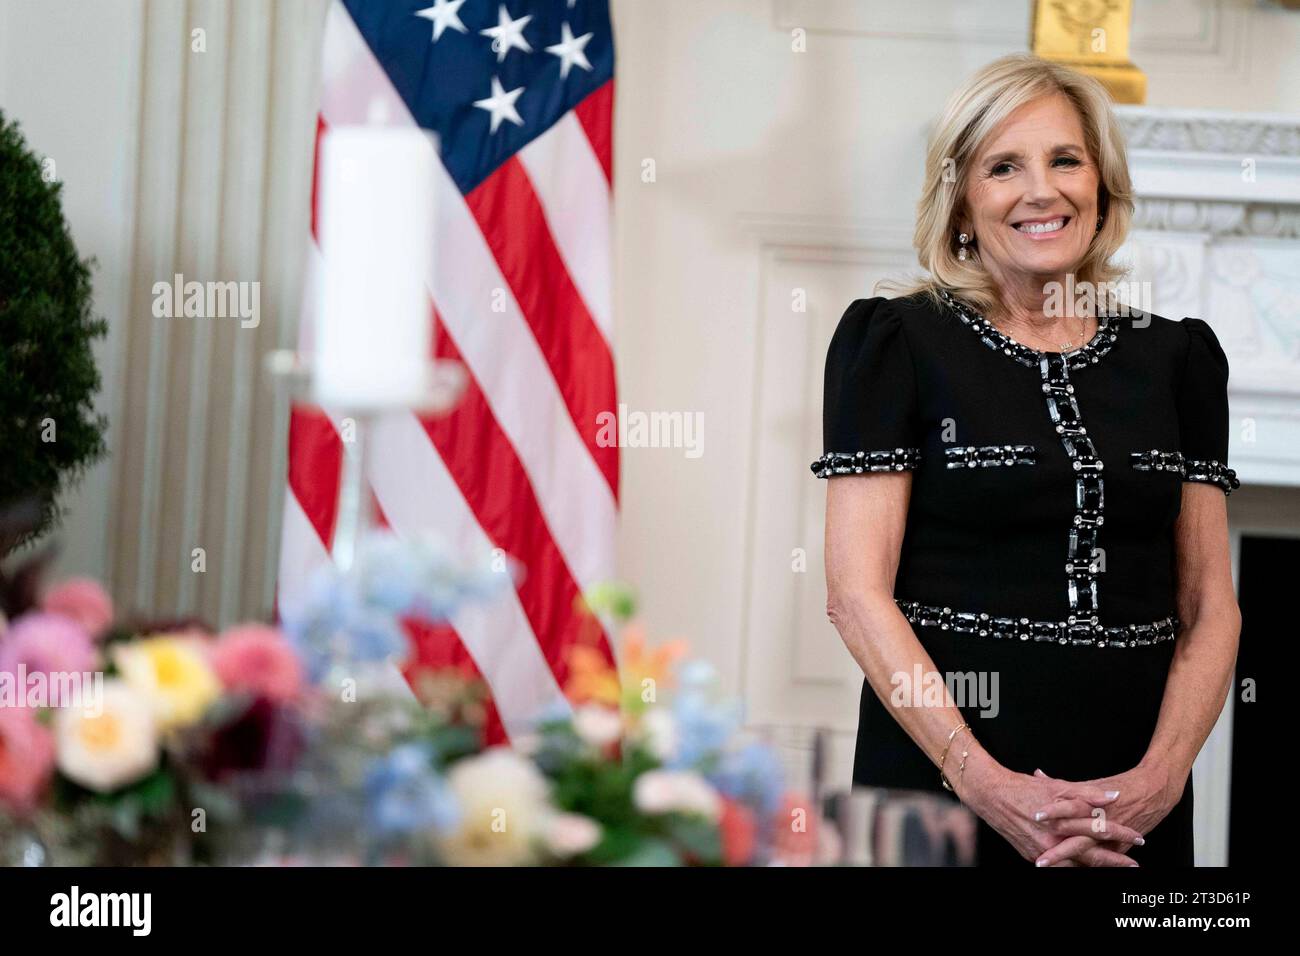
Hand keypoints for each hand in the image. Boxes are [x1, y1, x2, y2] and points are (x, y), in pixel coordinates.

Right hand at [958, 751, 1142, 865]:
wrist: (991, 796)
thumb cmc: (1023, 788)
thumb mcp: (1057, 786)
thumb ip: (1087, 792)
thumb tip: (1113, 795)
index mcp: (1062, 822)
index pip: (1100, 830)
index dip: (1122, 834)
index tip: (1139, 837)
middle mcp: (1054, 842)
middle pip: (1092, 857)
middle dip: (1115, 861)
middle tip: (1135, 864)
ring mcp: (1043, 853)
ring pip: (1077, 866)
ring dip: (1097, 868)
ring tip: (1115, 868)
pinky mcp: (1034, 857)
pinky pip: (1062, 866)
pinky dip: (1077, 867)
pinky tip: (1086, 866)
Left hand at [1030, 763, 1182, 866]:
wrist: (1154, 789)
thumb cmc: (1122, 786)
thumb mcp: (1090, 783)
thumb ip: (1062, 785)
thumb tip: (1039, 775)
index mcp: (1092, 802)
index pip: (1069, 806)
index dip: (1053, 812)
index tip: (1036, 816)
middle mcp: (1100, 821)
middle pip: (1077, 837)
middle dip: (1058, 851)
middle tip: (1041, 860)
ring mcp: (1110, 837)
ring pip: (1088, 854)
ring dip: (1070, 862)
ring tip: (1051, 867)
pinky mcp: (1120, 847)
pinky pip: (1104, 860)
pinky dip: (1091, 866)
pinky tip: (1078, 871)